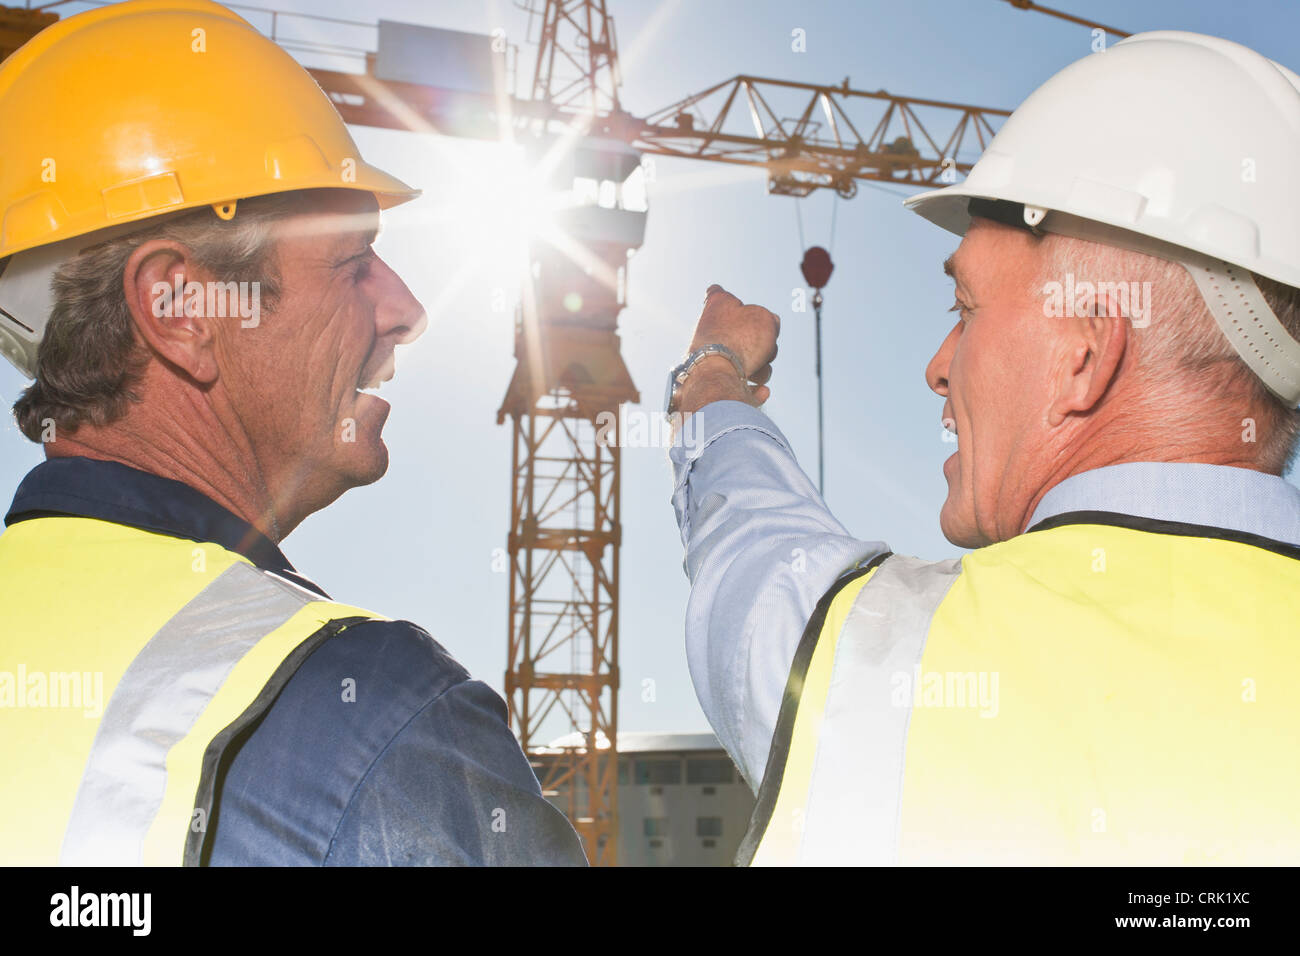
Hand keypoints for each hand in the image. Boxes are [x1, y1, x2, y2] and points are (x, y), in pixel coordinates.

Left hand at [679, 284, 780, 411]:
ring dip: (760, 369)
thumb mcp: (765, 318)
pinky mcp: (715, 384)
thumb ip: (770, 320)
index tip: (724, 296)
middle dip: (763, 345)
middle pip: (745, 334)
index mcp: (717, 306)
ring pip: (749, 363)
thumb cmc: (740, 340)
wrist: (718, 375)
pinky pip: (742, 388)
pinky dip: (752, 392)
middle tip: (760, 346)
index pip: (716, 293)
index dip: (724, 296)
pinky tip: (761, 391)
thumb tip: (768, 335)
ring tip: (753, 370)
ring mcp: (711, 359)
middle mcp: (710, 331)